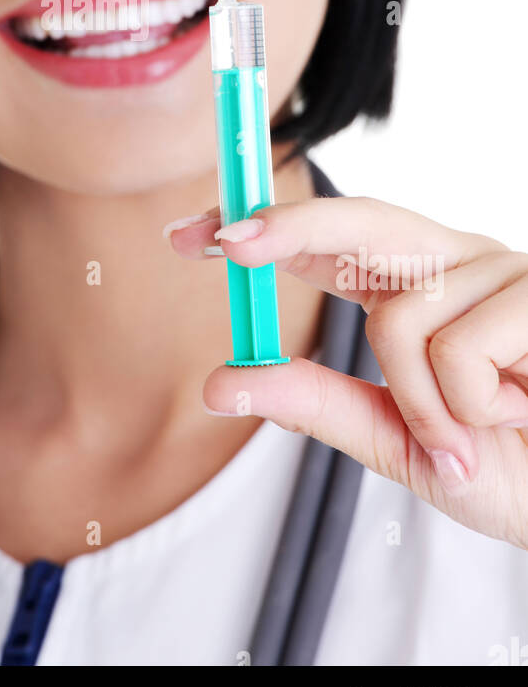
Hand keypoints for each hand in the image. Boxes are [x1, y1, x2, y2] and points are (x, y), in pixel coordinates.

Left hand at [164, 195, 527, 549]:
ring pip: (397, 315)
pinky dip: (463, 408)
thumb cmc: (506, 466)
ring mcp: (500, 271)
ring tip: (470, 433)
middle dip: (289, 228)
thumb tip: (221, 382)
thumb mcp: (395, 441)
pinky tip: (513, 413)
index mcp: (413, 290)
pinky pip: (453, 349)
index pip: (326, 244)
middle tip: (228, 242)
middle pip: (359, 220)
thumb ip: (316, 404)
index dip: (262, 229)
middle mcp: (453, 265)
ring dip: (421, 403)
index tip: (191, 234)